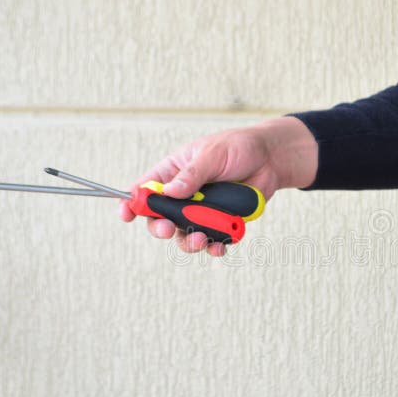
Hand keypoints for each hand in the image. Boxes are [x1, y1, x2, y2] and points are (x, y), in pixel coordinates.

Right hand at [120, 116, 317, 255]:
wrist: (271, 160)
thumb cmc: (238, 148)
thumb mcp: (212, 154)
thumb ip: (192, 175)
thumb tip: (170, 192)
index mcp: (173, 173)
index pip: (145, 189)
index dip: (133, 203)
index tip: (126, 215)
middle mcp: (183, 195)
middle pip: (160, 219)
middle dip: (161, 228)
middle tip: (168, 229)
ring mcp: (201, 211)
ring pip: (184, 234)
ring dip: (188, 241)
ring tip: (200, 240)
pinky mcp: (220, 223)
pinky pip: (211, 241)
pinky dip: (214, 247)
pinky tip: (219, 247)